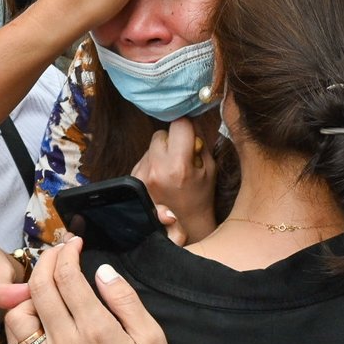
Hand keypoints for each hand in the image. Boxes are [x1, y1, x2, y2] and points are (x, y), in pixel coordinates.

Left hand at [4, 237, 175, 343]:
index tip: (74, 242)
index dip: (67, 252)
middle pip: (39, 287)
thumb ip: (125, 300)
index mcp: (96, 330)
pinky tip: (37, 312)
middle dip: (46, 260)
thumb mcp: (153, 339)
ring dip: (28, 291)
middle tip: (59, 251)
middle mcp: (66, 343)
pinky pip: (17, 341)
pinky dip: (20, 319)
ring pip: (18, 313)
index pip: (66, 277)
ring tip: (47, 285)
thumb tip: (101, 270)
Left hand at [132, 118, 215, 242]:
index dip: (186, 127)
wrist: (186, 223)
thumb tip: (190, 121)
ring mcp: (143, 174)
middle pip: (160, 133)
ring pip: (150, 146)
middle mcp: (157, 168)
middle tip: (181, 154)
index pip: (179, 124)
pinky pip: (143, 158)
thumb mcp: (209, 167)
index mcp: (179, 165)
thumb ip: (199, 142)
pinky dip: (152, 162)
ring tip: (171, 170)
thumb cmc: (201, 195)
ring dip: (161, 152)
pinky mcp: (134, 179)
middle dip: (171, 139)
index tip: (189, 134)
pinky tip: (162, 176)